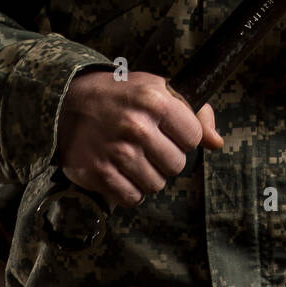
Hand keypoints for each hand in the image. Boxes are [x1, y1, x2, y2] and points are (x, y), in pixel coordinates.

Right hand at [56, 69, 222, 209]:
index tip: (168, 131)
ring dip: (149, 175)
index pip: (193, 138)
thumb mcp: (158, 89)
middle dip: (166, 158)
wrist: (68, 102)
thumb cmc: (121, 94)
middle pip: (176, 165)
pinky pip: (132, 198)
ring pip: (156, 184)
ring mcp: (117, 151)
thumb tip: (217, 143)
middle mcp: (136, 126)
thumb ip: (194, 113)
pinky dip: (130, 189)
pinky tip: (122, 171)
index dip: (183, 137)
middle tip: (149, 145)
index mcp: (155, 100)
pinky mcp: (99, 172)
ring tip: (135, 157)